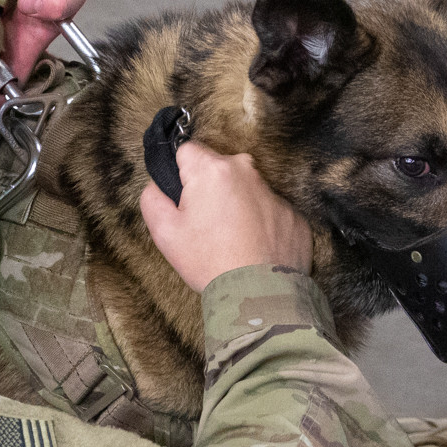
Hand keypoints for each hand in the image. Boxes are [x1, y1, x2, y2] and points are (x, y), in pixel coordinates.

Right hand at [140, 143, 311, 294]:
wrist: (259, 296)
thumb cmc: (210, 263)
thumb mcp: (164, 232)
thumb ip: (152, 198)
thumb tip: (159, 185)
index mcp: (213, 170)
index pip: (188, 151)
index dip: (181, 174)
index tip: (185, 201)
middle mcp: (248, 173)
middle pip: (219, 170)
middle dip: (210, 191)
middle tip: (205, 227)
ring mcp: (275, 194)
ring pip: (246, 191)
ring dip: (236, 208)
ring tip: (231, 243)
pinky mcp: (294, 216)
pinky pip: (269, 213)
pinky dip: (260, 226)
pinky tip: (253, 250)